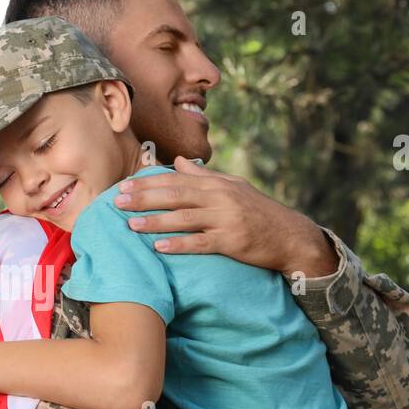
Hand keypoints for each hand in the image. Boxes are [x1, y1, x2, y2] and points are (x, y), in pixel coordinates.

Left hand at [114, 157, 338, 277]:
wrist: (291, 236)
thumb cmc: (258, 212)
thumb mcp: (233, 188)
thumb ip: (203, 176)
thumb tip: (176, 161)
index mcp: (218, 184)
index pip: (176, 180)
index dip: (148, 182)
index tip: (124, 185)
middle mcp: (220, 197)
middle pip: (175, 195)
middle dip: (144, 198)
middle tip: (117, 201)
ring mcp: (226, 219)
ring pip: (184, 218)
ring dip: (155, 221)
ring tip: (130, 225)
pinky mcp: (232, 242)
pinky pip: (200, 243)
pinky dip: (179, 244)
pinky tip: (159, 247)